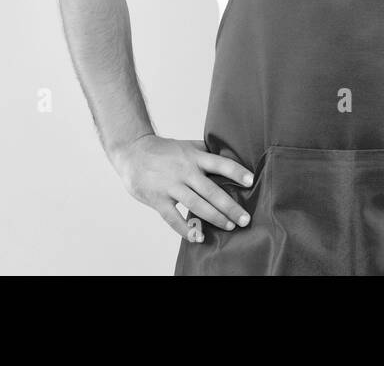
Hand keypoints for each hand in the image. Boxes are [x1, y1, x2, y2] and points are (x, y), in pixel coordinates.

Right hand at [112, 134, 253, 241]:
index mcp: (194, 157)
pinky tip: (197, 237)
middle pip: (212, 191)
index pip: (220, 164)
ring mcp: (171, 186)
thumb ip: (205, 152)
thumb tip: (230, 154)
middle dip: (230, 206)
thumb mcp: (186, 146)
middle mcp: (185, 171)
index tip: (251, 181)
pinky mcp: (158, 199)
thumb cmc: (163, 150)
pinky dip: (185, 229)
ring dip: (215, 218)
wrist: (132, 151)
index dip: (236, 172)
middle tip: (245, 219)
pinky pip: (173, 218)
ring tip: (229, 227)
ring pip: (196, 205)